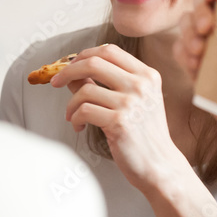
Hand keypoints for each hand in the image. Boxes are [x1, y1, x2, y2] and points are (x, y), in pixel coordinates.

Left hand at [51, 44, 190, 193]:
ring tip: (72, 116)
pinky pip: (84, 111)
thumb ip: (107, 84)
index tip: (70, 65)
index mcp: (147, 75)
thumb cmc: (145, 135)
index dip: (84, 54)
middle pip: (94, 63)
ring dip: (70, 104)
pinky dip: (75, 118)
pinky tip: (80, 126)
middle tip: (56, 82)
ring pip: (85, 90)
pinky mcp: (119, 122)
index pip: (109, 51)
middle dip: (68, 71)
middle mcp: (141, 85)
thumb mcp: (134, 102)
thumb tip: (73, 72)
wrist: (160, 165)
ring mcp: (131, 103)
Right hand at [174, 0, 216, 157]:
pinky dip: (181, 53)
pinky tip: (191, 63)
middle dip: (198, 11)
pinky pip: (180, 51)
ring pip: (186, 25)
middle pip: (201, 4)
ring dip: (187, 32)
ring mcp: (208, 44)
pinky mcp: (197, 64)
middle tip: (207, 28)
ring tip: (198, 50)